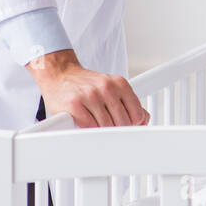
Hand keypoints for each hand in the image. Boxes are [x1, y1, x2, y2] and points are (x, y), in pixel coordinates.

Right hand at [27, 50, 149, 127]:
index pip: (137, 113)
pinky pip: (89, 126)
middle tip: (109, 128)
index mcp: (119, 84)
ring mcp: (90, 95)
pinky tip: (86, 124)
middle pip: (123, 122)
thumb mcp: (113, 87)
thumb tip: (144, 120)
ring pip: (106, 126)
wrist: (60, 75)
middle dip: (117, 129)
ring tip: (96, 124)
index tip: (127, 128)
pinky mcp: (74, 104)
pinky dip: (89, 130)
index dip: (133, 125)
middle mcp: (106, 87)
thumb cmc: (87, 85)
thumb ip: (129, 103)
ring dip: (102, 130)